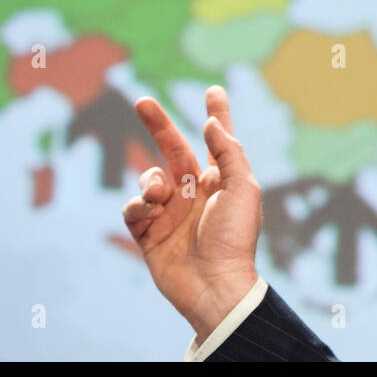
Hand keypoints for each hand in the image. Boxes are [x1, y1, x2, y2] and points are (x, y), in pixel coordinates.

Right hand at [122, 85, 261, 341]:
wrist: (213, 285)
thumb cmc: (234, 237)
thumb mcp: (243, 189)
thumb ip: (228, 152)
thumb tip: (211, 123)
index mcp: (222, 180)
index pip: (218, 141)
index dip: (216, 116)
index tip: (214, 91)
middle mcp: (196, 192)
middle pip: (174, 148)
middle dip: (158, 124)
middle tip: (142, 100)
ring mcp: (171, 212)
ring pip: (149, 178)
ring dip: (150, 181)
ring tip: (159, 196)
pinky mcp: (149, 232)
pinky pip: (133, 208)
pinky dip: (137, 206)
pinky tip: (149, 214)